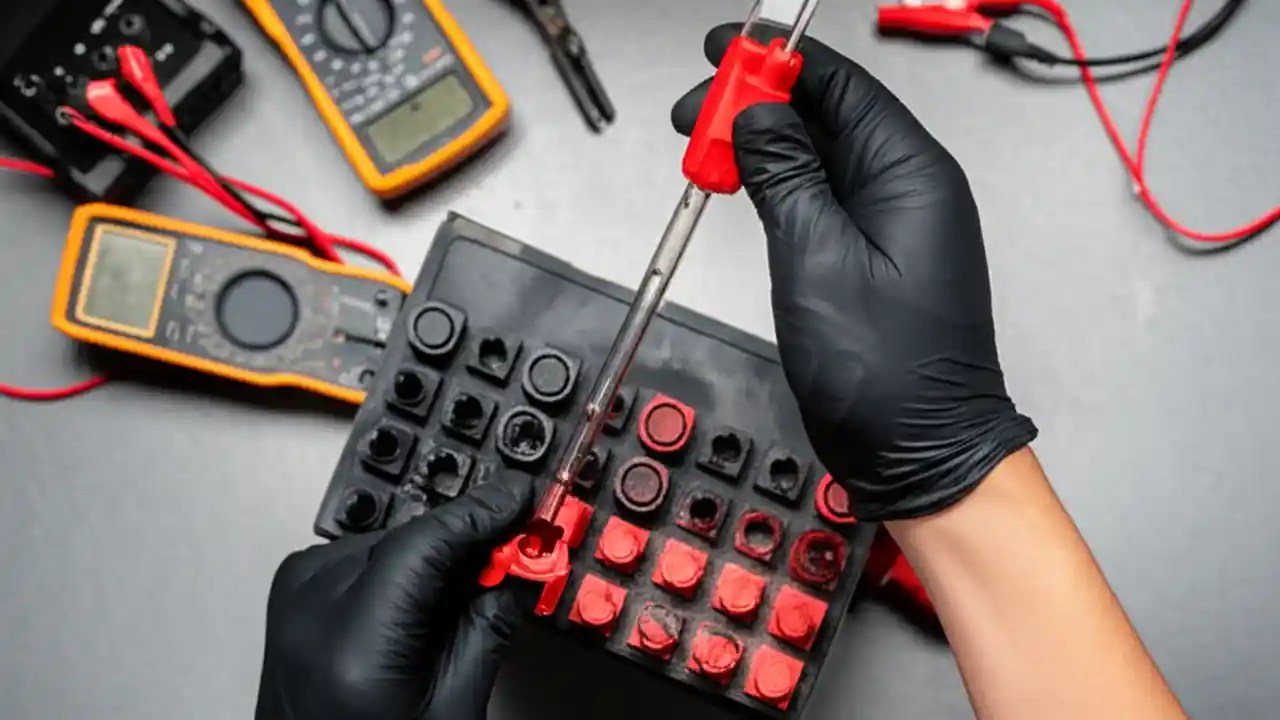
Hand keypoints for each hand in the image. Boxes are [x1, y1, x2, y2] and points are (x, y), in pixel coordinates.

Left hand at [255, 479, 534, 719]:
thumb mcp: (453, 705)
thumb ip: (490, 624)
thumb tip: (523, 562)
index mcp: (354, 643)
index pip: (428, 542)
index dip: (484, 511)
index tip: (524, 496)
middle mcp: (312, 607)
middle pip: (412, 539)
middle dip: (472, 539)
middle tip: (523, 546)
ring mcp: (295, 593)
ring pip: (392, 542)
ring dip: (440, 555)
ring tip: (477, 585)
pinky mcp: (293, 590)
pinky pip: (366, 555)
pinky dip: (406, 566)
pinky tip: (431, 595)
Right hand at [673, 25, 1036, 519]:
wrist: (920, 451)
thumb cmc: (888, 372)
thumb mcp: (817, 259)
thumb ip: (785, 178)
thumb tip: (758, 117)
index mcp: (912, 174)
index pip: (842, 88)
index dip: (778, 63)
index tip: (726, 51)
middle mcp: (908, 189)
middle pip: (828, 117)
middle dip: (758, 106)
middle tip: (697, 110)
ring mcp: (891, 224)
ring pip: (820, 157)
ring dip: (762, 146)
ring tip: (705, 147)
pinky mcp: (871, 256)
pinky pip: (821, 198)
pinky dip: (777, 185)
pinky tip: (742, 183)